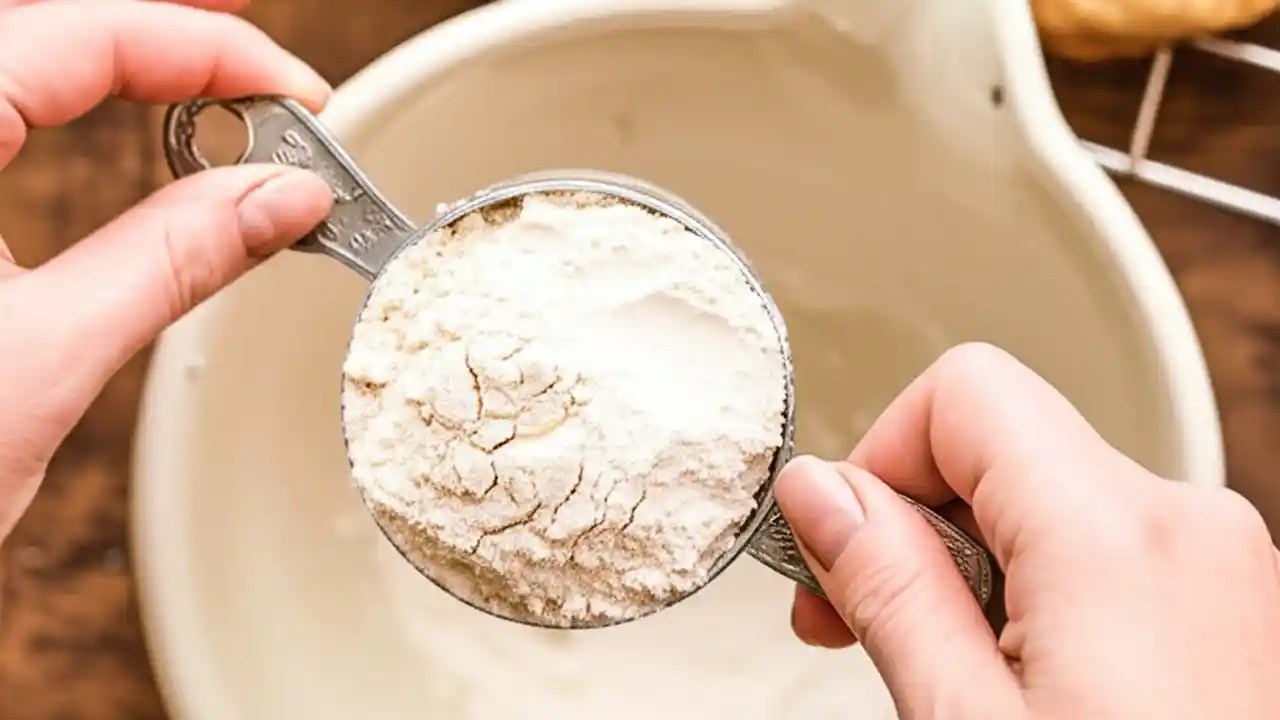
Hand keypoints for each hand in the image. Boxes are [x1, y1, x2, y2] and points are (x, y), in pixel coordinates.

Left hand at [0, 0, 333, 540]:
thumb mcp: (45, 358)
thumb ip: (173, 260)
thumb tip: (277, 202)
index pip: (80, 35)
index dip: (208, 55)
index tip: (294, 99)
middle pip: (34, 17)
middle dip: (153, 20)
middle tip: (246, 30)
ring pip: (4, 51)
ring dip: (101, 43)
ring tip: (193, 52)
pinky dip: (48, 89)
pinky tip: (96, 93)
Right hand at [776, 343, 1279, 718]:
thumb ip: (888, 586)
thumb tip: (821, 490)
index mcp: (1117, 536)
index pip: (965, 392)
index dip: (880, 456)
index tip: (843, 548)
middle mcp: (1187, 525)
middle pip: (1004, 441)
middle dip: (916, 518)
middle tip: (863, 624)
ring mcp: (1222, 564)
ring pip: (1047, 497)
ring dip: (972, 563)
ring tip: (947, 672)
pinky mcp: (1231, 603)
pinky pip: (1102, 548)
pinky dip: (1035, 590)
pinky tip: (1020, 682)